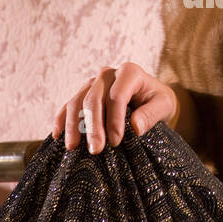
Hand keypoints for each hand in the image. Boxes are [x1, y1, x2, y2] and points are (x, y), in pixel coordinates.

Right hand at [52, 63, 177, 151]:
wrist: (151, 98)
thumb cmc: (158, 101)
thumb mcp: (165, 105)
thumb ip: (151, 114)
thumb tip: (135, 127)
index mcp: (129, 72)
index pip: (117, 96)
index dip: (114, 120)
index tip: (116, 142)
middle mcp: (108, 74)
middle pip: (93, 99)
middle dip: (93, 126)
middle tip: (95, 150)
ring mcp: (93, 83)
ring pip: (77, 101)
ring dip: (73, 125)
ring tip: (73, 147)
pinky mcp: (84, 93)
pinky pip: (69, 105)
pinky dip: (61, 119)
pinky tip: (57, 136)